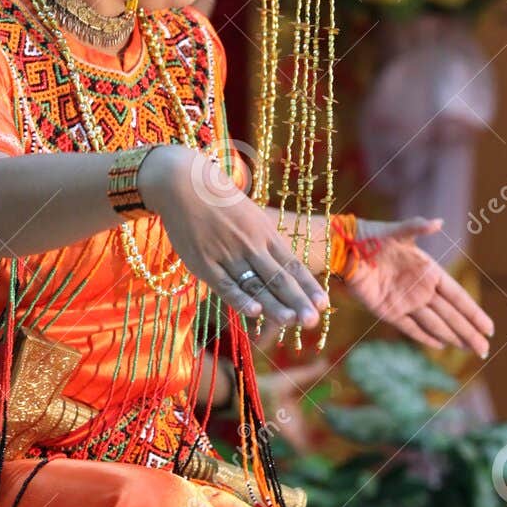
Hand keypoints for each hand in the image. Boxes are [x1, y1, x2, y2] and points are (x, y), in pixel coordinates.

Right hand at [140, 147, 328, 329]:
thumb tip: (285, 266)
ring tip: (290, 322)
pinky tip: (254, 312)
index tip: (324, 304)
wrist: (182, 184)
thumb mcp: (250, 215)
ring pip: (254, 284)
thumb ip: (265, 242)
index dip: (308, 286)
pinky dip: (240, 299)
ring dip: (273, 305)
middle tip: (312, 321)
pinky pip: (225, 285)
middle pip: (278, 278)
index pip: (292, 265)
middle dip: (297, 301)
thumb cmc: (219, 201)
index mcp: (265, 233)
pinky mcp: (203, 263)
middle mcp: (250, 244)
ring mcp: (227, 254)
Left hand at [345, 217, 494, 357]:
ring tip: (469, 350)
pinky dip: (424, 337)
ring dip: (452, 338)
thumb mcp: (396, 231)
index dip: (473, 312)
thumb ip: (417, 226)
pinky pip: (410, 328)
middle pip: (451, 316)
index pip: (458, 296)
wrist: (345, 249)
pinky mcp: (389, 311)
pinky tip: (440, 346)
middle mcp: (421, 289)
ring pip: (434, 324)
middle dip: (468, 333)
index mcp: (429, 272)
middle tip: (485, 350)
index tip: (489, 327)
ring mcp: (406, 302)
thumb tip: (438, 221)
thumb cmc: (371, 237)